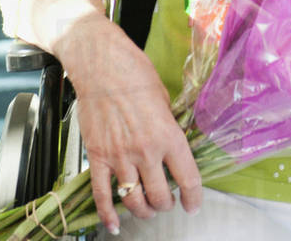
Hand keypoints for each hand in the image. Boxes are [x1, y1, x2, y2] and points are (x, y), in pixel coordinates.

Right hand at [59, 16, 201, 232]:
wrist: (101, 65)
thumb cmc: (134, 73)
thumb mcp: (164, 98)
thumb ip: (168, 127)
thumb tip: (171, 146)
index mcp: (167, 134)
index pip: (187, 178)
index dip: (193, 197)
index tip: (193, 204)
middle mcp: (145, 151)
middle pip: (159, 196)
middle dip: (166, 204)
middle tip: (167, 201)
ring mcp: (119, 157)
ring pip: (133, 201)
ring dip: (143, 210)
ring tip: (147, 208)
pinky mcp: (97, 157)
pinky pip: (101, 195)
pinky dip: (107, 215)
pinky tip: (113, 224)